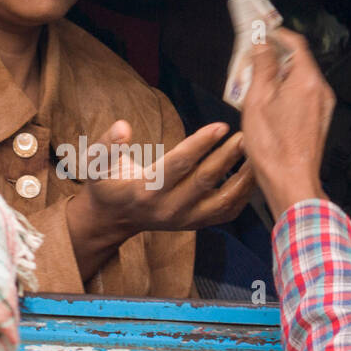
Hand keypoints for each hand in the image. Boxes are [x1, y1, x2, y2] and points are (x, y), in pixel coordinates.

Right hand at [65, 119, 255, 279]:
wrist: (112, 219)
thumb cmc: (106, 184)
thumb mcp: (94, 163)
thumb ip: (106, 144)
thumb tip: (122, 127)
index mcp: (145, 191)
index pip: (178, 165)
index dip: (200, 144)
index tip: (221, 126)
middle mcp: (168, 209)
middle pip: (205, 181)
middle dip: (228, 157)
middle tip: (247, 135)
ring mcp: (185, 220)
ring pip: (223, 201)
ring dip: (243, 178)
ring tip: (256, 153)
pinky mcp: (196, 224)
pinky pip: (227, 212)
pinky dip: (244, 193)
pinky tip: (252, 172)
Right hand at [241, 29, 333, 219]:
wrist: (290, 182)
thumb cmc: (273, 147)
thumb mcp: (257, 100)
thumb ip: (261, 68)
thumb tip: (262, 45)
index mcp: (306, 80)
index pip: (295, 43)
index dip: (276, 33)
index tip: (260, 30)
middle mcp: (319, 90)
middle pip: (297, 60)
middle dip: (273, 55)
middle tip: (250, 57)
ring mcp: (321, 106)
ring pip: (298, 78)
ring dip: (277, 74)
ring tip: (253, 81)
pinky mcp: (318, 119)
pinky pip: (301, 95)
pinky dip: (284, 90)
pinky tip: (265, 101)